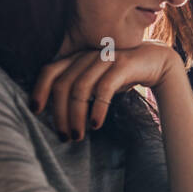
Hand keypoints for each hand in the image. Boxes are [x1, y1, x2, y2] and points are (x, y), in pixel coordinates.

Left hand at [31, 41, 180, 140]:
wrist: (156, 61)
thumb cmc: (121, 75)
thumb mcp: (95, 80)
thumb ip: (78, 88)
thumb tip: (58, 115)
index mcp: (77, 57)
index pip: (50, 71)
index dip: (39, 90)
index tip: (36, 112)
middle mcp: (87, 55)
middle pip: (64, 85)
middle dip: (59, 114)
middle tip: (63, 136)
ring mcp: (104, 58)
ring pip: (81, 89)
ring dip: (76, 116)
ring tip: (78, 136)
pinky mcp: (122, 65)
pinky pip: (104, 88)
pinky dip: (97, 108)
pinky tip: (96, 124)